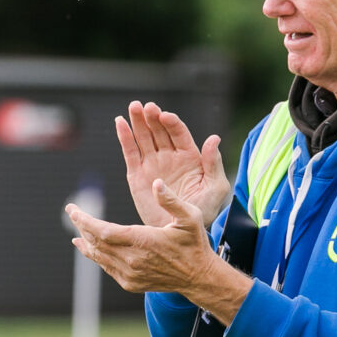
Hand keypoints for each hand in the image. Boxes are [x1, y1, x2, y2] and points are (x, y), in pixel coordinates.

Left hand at [67, 179, 215, 294]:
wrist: (199, 277)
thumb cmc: (194, 244)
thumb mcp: (190, 217)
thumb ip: (172, 200)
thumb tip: (156, 183)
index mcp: (142, 241)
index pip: (101, 231)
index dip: (83, 220)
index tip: (72, 209)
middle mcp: (131, 260)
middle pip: (95, 243)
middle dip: (81, 227)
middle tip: (73, 214)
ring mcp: (130, 274)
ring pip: (98, 257)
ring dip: (86, 243)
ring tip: (77, 234)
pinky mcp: (131, 283)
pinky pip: (107, 268)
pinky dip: (97, 257)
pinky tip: (92, 250)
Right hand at [117, 100, 229, 227]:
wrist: (183, 230)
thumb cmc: (204, 209)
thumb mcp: (215, 187)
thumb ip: (213, 163)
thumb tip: (214, 138)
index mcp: (190, 156)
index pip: (179, 133)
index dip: (172, 123)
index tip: (166, 117)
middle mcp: (170, 156)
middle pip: (159, 130)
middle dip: (153, 118)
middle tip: (147, 107)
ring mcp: (153, 163)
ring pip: (144, 137)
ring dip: (138, 121)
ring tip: (133, 107)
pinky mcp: (137, 174)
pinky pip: (130, 153)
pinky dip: (124, 137)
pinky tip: (120, 122)